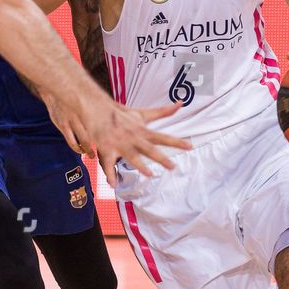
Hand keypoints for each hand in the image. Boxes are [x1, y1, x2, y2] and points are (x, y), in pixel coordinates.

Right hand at [52, 91, 190, 174]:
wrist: (98, 110)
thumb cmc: (122, 115)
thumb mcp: (143, 113)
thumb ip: (163, 112)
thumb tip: (181, 103)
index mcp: (143, 131)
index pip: (163, 137)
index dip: (176, 142)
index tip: (189, 146)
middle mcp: (133, 138)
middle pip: (149, 149)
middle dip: (161, 157)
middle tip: (173, 166)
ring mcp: (120, 144)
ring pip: (131, 156)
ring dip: (140, 165)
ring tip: (149, 174)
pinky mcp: (107, 149)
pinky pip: (108, 164)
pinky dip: (109, 174)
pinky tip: (113, 185)